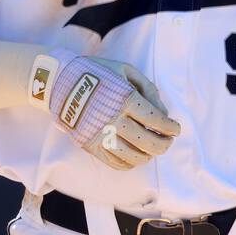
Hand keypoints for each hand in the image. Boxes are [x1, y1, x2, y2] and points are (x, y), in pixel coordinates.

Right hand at [45, 55, 180, 169]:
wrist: (60, 82)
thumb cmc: (97, 72)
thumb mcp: (126, 71)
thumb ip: (148, 89)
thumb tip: (163, 112)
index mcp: (125, 99)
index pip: (156, 120)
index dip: (170, 128)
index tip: (176, 130)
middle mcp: (114, 119)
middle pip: (147, 142)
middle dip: (163, 145)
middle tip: (168, 142)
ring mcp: (100, 135)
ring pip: (133, 156)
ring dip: (148, 156)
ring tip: (152, 150)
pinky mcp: (89, 145)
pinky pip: (114, 162)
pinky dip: (129, 163)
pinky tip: (135, 157)